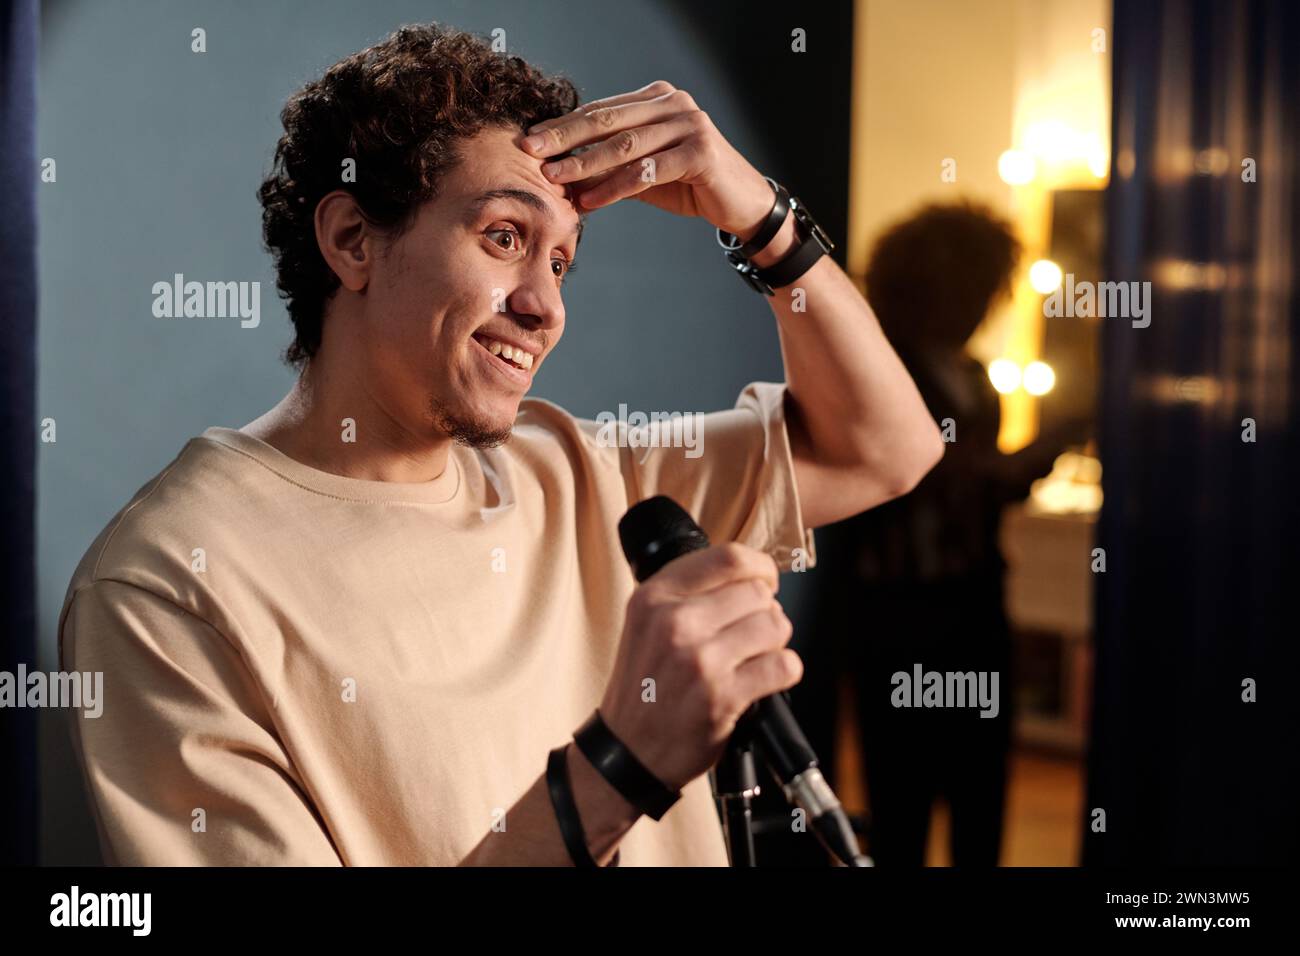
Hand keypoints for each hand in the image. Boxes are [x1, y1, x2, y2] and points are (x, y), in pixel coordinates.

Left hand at [520, 80, 778, 242]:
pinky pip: (647, 171)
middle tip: (530, 150)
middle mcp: (673, 103)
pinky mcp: (700, 152)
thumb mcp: (643, 174)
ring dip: (584, 164)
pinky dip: (614, 187)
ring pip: (625, 146)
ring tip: (554, 178)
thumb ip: (609, 168)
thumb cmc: (691, 186)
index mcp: (657, 98)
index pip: (602, 110)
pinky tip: (590, 201)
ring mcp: (689, 125)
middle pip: (607, 120)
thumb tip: (559, 175)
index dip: (564, 125)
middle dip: (564, 136)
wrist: (741, 204)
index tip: (530, 140)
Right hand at [597, 542, 802, 792]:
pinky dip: (784, 672)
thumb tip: (753, 574)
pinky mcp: (722, 696)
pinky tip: (763, 680)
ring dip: (775, 642)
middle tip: (752, 633)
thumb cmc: (644, 687)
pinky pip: (783, 666)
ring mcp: (699, 660)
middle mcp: (674, 622)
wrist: (627, 752)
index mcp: (654, 596)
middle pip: (758, 592)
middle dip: (766, 611)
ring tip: (755, 657)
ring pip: (776, 625)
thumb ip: (690, 592)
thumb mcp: (647, 623)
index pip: (729, 557)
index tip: (765, 581)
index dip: (760, 567)